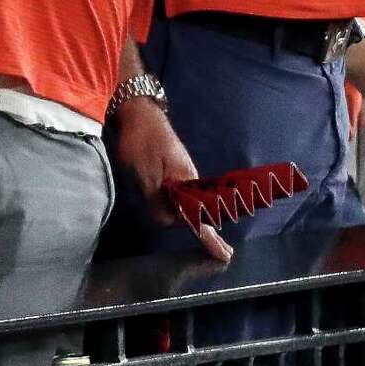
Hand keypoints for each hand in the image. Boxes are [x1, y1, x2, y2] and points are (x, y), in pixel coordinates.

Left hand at [114, 97, 233, 264]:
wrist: (139, 110)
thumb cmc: (142, 143)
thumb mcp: (146, 175)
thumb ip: (158, 202)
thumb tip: (171, 223)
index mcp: (186, 180)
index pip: (200, 215)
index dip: (210, 237)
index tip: (225, 255)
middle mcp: (190, 177)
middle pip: (193, 212)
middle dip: (203, 230)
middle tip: (221, 251)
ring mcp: (183, 172)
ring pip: (186, 202)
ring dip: (188, 217)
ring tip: (202, 236)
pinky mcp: (175, 168)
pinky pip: (181, 194)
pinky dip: (181, 205)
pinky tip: (178, 209)